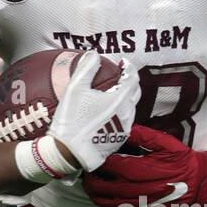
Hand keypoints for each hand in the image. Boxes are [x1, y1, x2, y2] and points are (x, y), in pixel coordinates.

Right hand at [48, 53, 140, 173]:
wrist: (70, 152)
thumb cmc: (72, 119)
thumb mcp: (75, 89)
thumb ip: (86, 68)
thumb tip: (94, 54)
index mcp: (120, 100)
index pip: (133, 78)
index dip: (129, 67)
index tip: (121, 63)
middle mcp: (127, 114)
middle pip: (135, 93)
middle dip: (129, 82)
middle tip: (119, 76)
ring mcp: (124, 129)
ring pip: (130, 108)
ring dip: (124, 98)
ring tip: (111, 94)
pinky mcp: (118, 140)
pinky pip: (123, 122)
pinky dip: (119, 113)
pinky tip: (106, 113)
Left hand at [83, 123, 206, 206]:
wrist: (199, 182)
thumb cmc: (182, 160)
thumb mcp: (167, 144)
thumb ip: (145, 136)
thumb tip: (124, 128)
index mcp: (146, 170)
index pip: (115, 165)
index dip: (100, 160)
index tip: (91, 152)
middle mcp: (141, 188)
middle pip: (107, 186)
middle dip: (91, 178)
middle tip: (84, 169)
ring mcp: (140, 202)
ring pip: (108, 202)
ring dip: (94, 193)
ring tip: (88, 182)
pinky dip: (104, 204)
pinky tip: (100, 195)